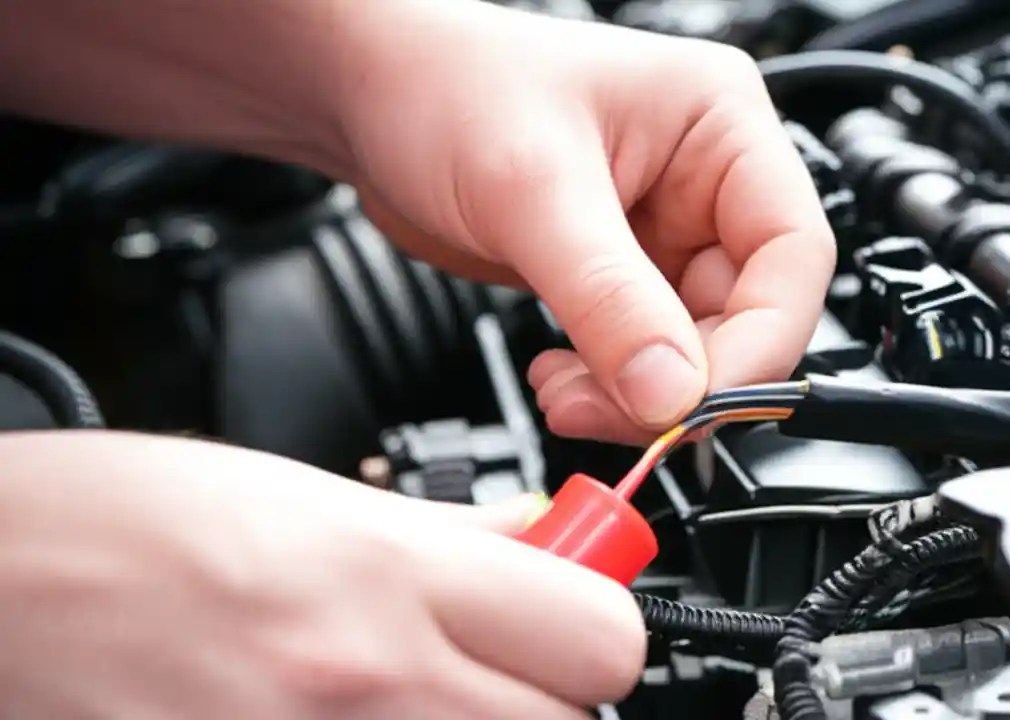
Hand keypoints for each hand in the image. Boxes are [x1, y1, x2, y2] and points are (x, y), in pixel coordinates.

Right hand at [0, 432, 644, 718]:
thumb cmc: (116, 530)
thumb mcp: (304, 496)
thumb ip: (446, 534)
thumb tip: (542, 543)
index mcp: (385, 574)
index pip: (602, 633)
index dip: (599, 625)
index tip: (572, 614)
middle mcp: (366, 683)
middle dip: (547, 694)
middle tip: (490, 663)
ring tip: (406, 693)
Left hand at [340, 2, 835, 444]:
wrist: (370, 99)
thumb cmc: (446, 85)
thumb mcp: (534, 189)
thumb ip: (608, 299)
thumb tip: (673, 393)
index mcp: (721, 125)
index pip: (793, 253)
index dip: (761, 340)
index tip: (695, 398)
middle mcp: (705, 182)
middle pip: (748, 315)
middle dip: (682, 379)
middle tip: (615, 409)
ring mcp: (662, 235)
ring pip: (694, 349)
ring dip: (636, 393)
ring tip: (566, 392)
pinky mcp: (618, 278)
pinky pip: (643, 356)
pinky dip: (608, 386)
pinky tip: (558, 377)